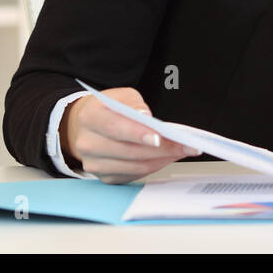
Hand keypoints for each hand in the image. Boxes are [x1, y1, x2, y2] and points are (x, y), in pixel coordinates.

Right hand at [59, 86, 199, 183]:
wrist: (87, 126)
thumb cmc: (108, 109)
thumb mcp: (121, 96)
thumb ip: (134, 104)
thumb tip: (146, 118)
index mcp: (89, 118)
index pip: (115, 127)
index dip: (138, 133)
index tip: (160, 137)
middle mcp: (87, 144)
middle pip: (128, 151)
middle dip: (162, 149)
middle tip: (185, 145)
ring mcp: (94, 164)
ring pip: (134, 167)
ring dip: (162, 159)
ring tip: (182, 150)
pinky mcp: (105, 177)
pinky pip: (134, 175)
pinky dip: (155, 166)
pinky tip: (168, 157)